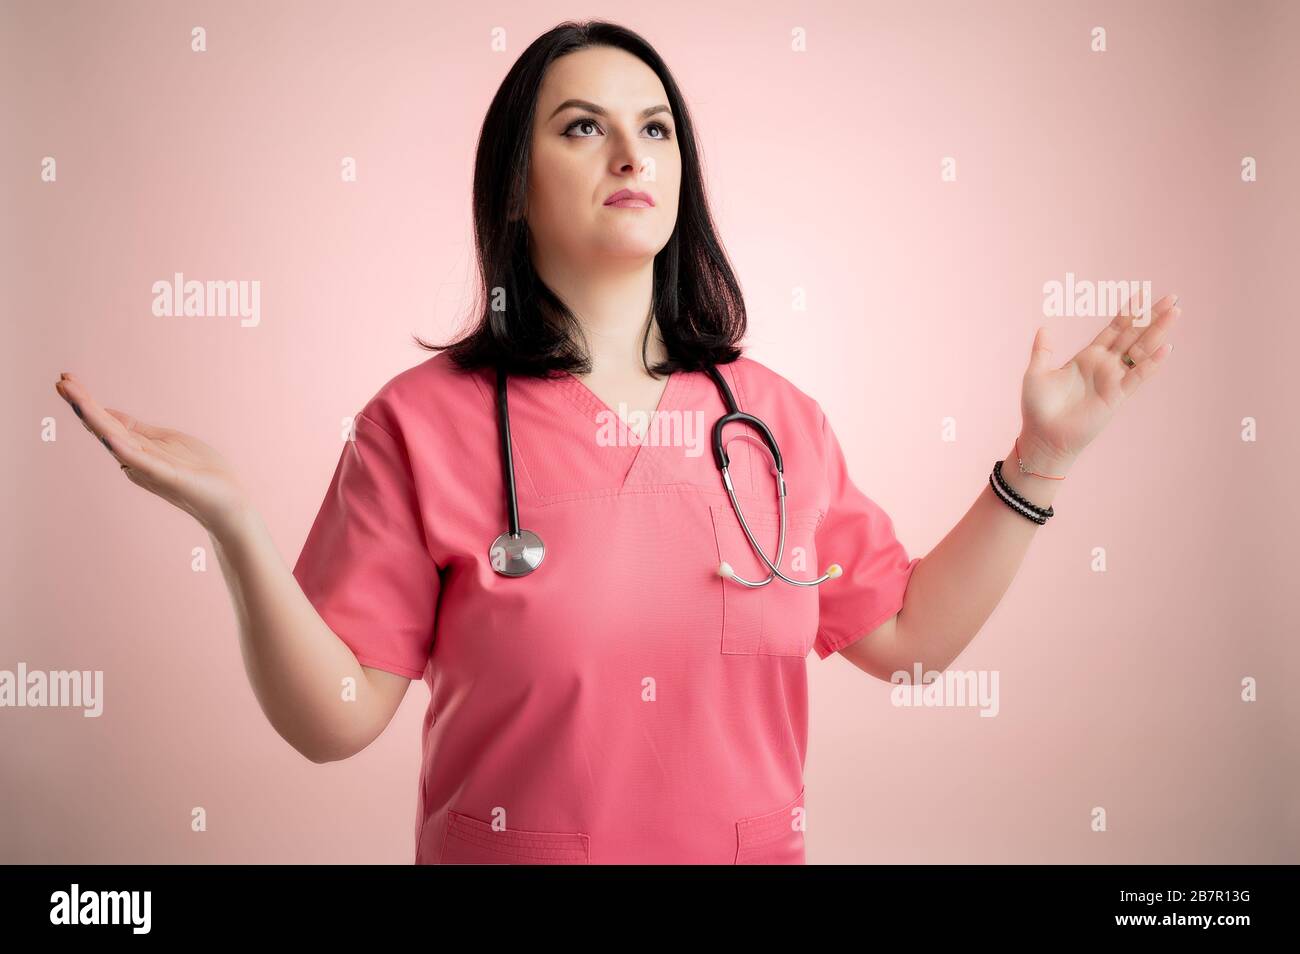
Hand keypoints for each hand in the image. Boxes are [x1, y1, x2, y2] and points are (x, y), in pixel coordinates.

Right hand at [53, 372, 252, 536]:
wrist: (228, 504)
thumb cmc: (201, 473)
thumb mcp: (166, 441)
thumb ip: (138, 430)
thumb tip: (110, 413)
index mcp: (137, 449)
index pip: (106, 422)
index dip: (86, 402)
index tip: (66, 379)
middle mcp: (135, 459)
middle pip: (104, 428)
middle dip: (82, 405)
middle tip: (60, 382)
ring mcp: (149, 468)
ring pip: (115, 440)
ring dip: (94, 420)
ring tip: (75, 399)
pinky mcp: (166, 476)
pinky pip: (141, 461)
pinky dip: (123, 448)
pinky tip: (108, 435)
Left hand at [1018, 288, 1180, 472]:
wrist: (1043, 436)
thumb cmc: (1038, 408)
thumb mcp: (1037, 374)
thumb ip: (1043, 351)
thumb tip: (1044, 328)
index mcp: (1087, 357)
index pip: (1113, 329)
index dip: (1128, 312)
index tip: (1142, 294)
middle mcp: (1105, 365)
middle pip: (1134, 335)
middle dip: (1152, 317)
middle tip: (1172, 298)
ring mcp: (1113, 380)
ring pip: (1141, 351)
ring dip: (1158, 332)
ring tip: (1176, 313)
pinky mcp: (1116, 396)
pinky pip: (1137, 376)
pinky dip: (1151, 363)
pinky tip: (1166, 348)